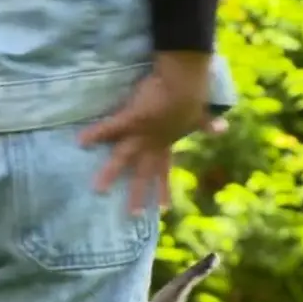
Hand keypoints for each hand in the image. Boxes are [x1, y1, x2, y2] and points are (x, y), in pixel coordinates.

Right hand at [77, 52, 226, 214]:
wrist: (185, 85)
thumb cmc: (192, 97)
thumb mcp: (200, 114)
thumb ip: (208, 124)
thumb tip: (223, 128)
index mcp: (166, 144)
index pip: (164, 172)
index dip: (163, 190)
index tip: (165, 209)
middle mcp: (152, 145)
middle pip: (143, 175)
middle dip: (138, 196)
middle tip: (134, 216)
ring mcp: (140, 134)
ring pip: (122, 159)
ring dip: (109, 174)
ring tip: (97, 189)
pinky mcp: (130, 119)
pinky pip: (109, 128)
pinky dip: (95, 133)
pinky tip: (80, 141)